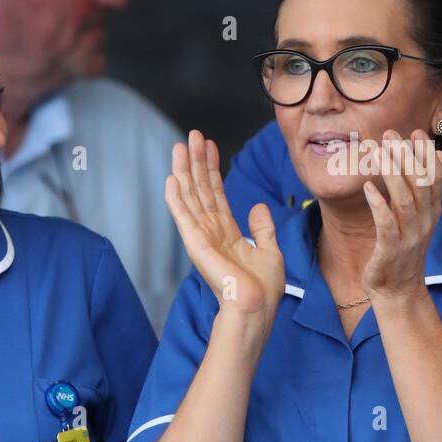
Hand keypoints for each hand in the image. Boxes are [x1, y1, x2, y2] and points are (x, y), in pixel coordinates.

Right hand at [164, 130, 283, 323]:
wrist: (256, 306)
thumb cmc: (263, 288)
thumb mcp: (270, 250)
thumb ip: (262, 227)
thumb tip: (259, 207)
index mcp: (227, 232)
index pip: (216, 192)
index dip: (212, 168)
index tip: (210, 146)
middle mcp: (211, 230)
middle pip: (200, 188)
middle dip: (196, 160)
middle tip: (193, 135)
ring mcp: (201, 236)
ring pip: (190, 195)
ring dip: (184, 169)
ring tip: (181, 145)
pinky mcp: (195, 243)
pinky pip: (183, 215)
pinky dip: (176, 196)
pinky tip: (171, 177)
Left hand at [361, 129, 441, 299]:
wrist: (398, 290)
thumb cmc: (403, 249)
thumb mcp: (420, 217)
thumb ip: (427, 188)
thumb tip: (439, 154)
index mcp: (432, 212)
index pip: (435, 178)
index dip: (426, 154)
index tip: (417, 131)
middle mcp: (425, 222)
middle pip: (421, 184)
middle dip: (407, 157)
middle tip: (391, 134)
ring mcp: (409, 237)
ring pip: (405, 201)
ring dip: (393, 174)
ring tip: (379, 152)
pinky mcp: (391, 250)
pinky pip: (386, 224)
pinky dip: (378, 204)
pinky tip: (368, 187)